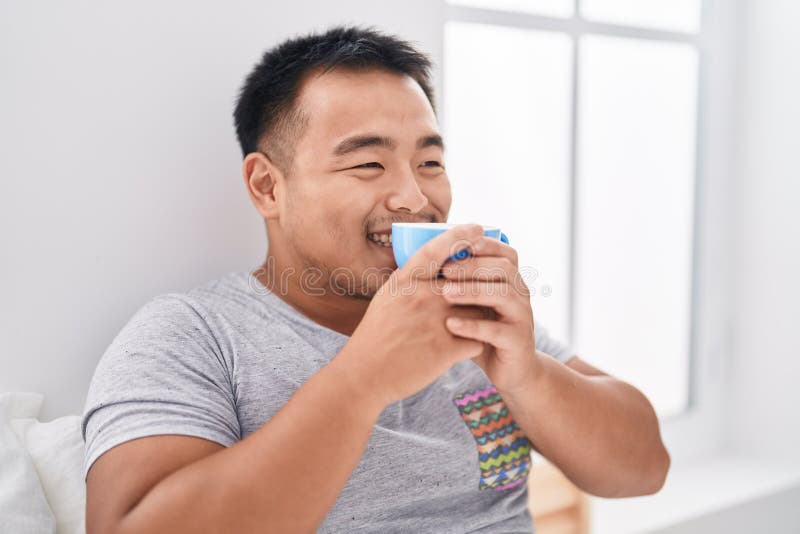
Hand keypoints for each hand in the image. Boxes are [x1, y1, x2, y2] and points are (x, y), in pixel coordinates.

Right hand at [341, 224, 491, 406]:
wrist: (364, 375)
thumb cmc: (374, 337)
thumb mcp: (386, 299)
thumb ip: (410, 283)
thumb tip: (430, 268)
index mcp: (405, 282)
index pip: (436, 249)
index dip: (459, 235)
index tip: (477, 228)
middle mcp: (422, 297)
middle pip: (466, 282)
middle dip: (478, 286)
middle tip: (488, 288)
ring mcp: (436, 322)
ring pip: (477, 311)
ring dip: (479, 318)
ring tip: (477, 324)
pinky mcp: (446, 349)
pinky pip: (476, 340)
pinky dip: (475, 344)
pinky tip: (468, 348)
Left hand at [439, 236, 541, 394]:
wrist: (509, 369)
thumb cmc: (482, 329)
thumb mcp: (472, 302)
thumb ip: (458, 281)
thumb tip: (423, 255)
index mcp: (510, 279)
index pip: (504, 251)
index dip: (482, 244)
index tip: (455, 244)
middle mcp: (520, 293)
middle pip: (503, 268)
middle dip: (472, 265)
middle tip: (444, 270)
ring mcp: (522, 316)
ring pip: (503, 294)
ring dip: (473, 290)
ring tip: (446, 293)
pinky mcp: (517, 341)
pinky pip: (497, 330)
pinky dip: (473, 325)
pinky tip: (451, 325)